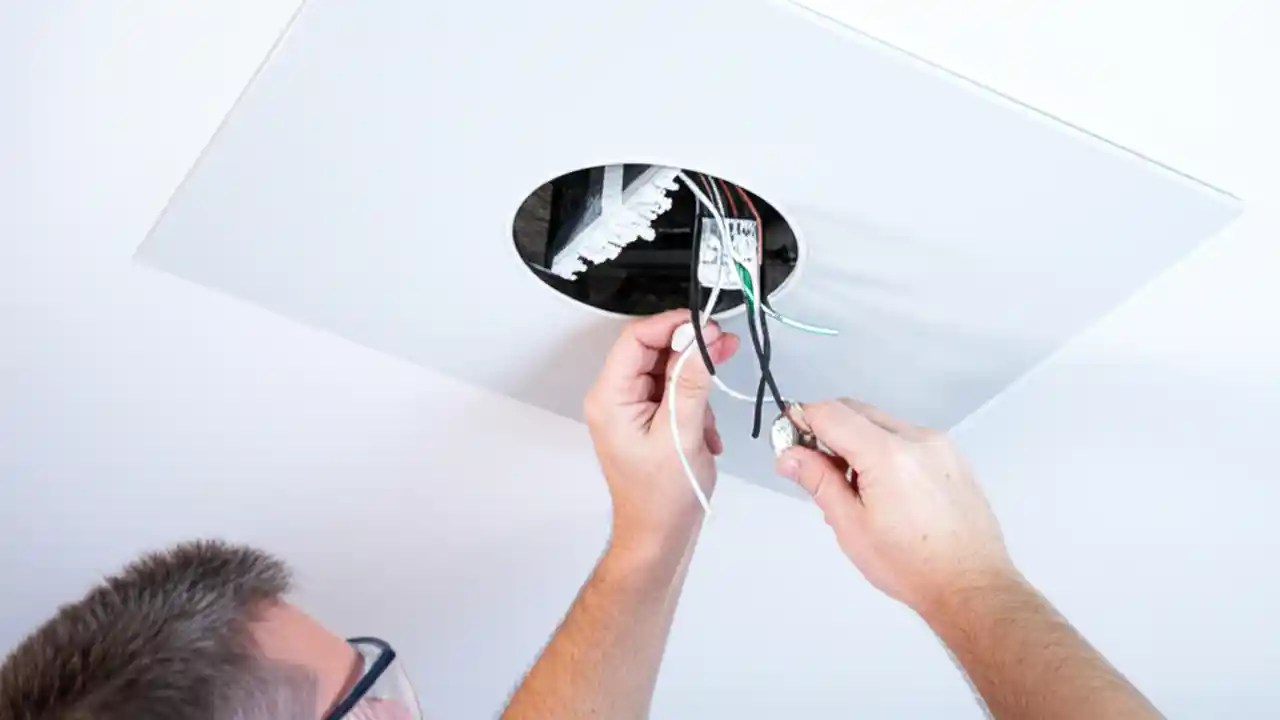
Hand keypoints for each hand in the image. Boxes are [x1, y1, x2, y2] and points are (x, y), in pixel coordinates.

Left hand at [584, 311, 739, 549]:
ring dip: (696, 385)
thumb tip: (702, 338)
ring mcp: (630, 409)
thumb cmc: (660, 498)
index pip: (636, 339)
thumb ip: (692, 381)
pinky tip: (706, 431)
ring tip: (710, 417)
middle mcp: (614, 399)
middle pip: (652, 351)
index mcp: (610, 398)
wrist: (658, 536)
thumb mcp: (682, 433)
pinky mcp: (646, 419)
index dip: (672, 326)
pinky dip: (695, 404)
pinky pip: (673, 392)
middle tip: (724, 348)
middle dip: (691, 352)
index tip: (708, 326)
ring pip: (667, 371)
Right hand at [775, 399, 1016, 613]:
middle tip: (812, 465)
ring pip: (881, 423)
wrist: (971, 585)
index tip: (788, 440)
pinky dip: (883, 448)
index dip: (802, 420)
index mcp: (888, 454)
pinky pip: (906, 437)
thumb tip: (789, 456)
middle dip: (827, 429)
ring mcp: (938, 444)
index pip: (831, 413)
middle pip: (856, 410)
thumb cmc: (912, 566)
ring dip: (855, 440)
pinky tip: (880, 488)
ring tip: (851, 487)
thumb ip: (818, 481)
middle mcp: (917, 439)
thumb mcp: (851, 526)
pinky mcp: (951, 456)